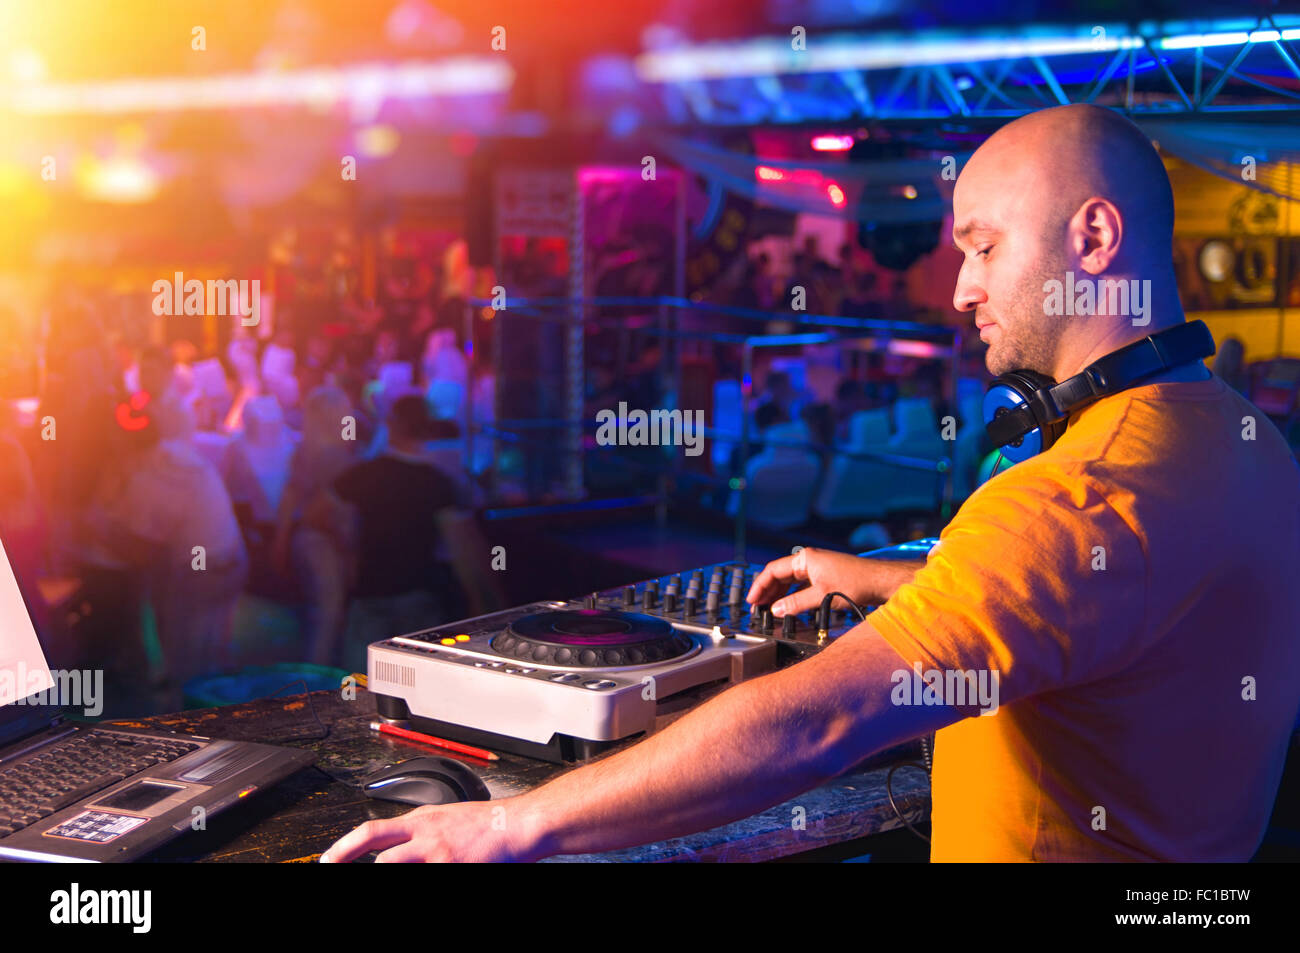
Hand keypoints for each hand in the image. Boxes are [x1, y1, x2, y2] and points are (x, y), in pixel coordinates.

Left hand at [319, 798, 536, 862]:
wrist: (520, 825)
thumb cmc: (490, 824)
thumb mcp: (447, 818)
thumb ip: (420, 832)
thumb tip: (397, 847)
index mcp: (421, 820)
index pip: (371, 831)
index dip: (343, 847)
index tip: (328, 860)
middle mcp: (425, 834)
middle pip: (377, 851)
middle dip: (349, 861)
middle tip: (334, 870)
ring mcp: (438, 853)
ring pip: (393, 866)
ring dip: (385, 870)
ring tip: (378, 873)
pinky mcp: (453, 866)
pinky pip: (425, 875)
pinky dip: (416, 876)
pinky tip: (430, 871)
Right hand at [747, 547, 878, 616]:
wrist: (879, 581)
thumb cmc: (856, 582)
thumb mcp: (822, 596)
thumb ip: (796, 604)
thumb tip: (776, 610)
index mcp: (804, 559)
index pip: (773, 570)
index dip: (759, 586)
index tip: (752, 600)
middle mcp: (808, 561)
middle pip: (779, 576)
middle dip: (767, 592)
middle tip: (757, 608)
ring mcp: (816, 569)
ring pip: (789, 582)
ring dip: (779, 595)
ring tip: (769, 609)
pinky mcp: (824, 577)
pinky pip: (800, 586)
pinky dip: (792, 596)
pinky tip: (789, 608)